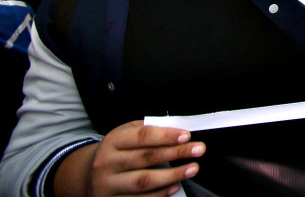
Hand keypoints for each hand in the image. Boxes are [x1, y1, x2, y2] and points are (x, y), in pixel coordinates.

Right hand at [78, 121, 203, 196]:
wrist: (88, 176)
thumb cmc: (116, 151)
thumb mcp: (126, 134)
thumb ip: (148, 130)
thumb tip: (177, 131)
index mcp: (113, 141)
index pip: (142, 136)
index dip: (166, 136)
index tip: (187, 135)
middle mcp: (107, 163)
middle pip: (146, 157)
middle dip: (176, 153)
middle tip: (198, 149)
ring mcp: (108, 184)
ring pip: (144, 180)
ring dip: (172, 175)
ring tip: (193, 168)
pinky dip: (160, 194)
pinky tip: (175, 186)